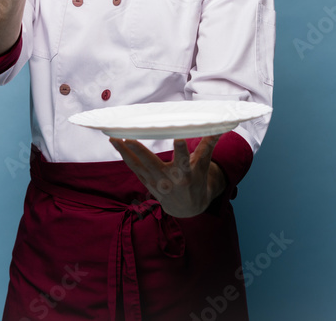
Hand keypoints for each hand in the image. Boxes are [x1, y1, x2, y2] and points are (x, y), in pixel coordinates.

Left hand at [110, 135, 225, 217]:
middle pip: (153, 165)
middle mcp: (169, 180)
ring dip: (125, 153)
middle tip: (129, 139)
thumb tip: (220, 128)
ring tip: (114, 138)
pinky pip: (134, 169)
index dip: (182, 150)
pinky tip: (116, 144)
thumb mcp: (203, 165)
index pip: (184, 160)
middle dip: (141, 152)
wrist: (188, 208)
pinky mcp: (147, 183)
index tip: (179, 138)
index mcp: (186, 175)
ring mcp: (156, 183)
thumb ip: (208, 146)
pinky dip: (125, 157)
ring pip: (139, 167)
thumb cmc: (197, 181)